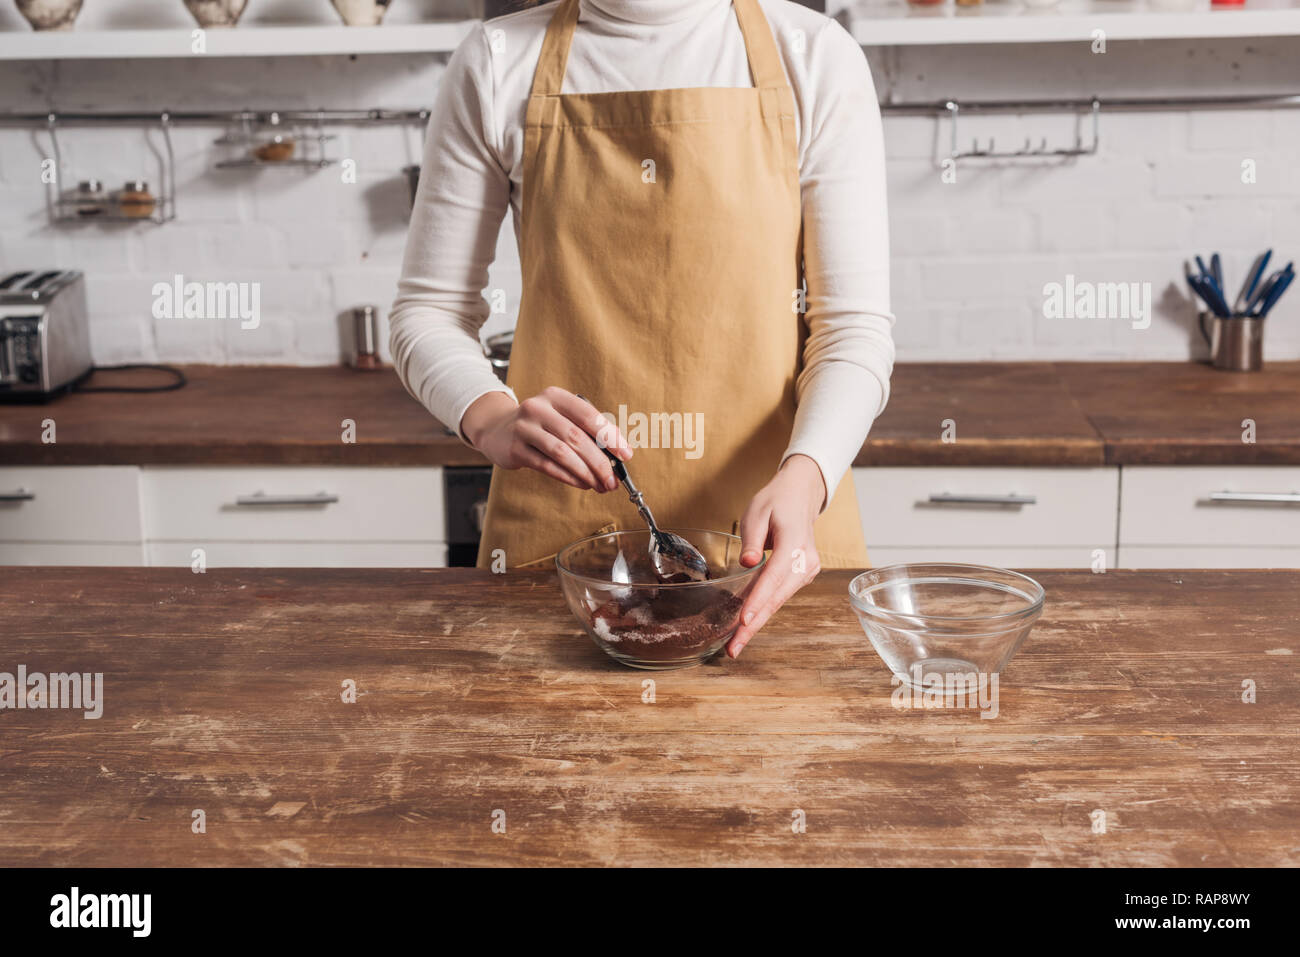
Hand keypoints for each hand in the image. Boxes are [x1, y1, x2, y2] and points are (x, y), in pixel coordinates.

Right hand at [461, 387, 631, 491]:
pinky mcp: (515, 449)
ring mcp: (524, 428)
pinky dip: (569, 477)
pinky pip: (547, 465)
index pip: (588, 415)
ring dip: (586, 473)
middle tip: (613, 480)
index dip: (610, 436)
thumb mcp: (560, 417)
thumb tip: (616, 456)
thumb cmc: (539, 425)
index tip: (626, 455)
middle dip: (600, 462)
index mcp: (555, 396)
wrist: (497, 429)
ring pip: (562, 453)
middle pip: (577, 437)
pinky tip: (582, 484)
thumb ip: (585, 431)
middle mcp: (538, 408)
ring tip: (600, 485)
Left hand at [727, 454, 826, 658]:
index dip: (757, 601)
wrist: (800, 495)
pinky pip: (780, 595)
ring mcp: (807, 570)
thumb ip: (752, 538)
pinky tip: (746, 625)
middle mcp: (806, 562)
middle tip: (733, 648)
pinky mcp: (801, 575)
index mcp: (795, 544)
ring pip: (778, 601)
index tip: (743, 621)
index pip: (773, 578)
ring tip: (735, 644)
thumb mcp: (757, 512)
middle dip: (754, 625)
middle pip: (777, 598)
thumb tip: (747, 563)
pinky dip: (763, 610)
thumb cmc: (776, 502)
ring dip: (757, 622)